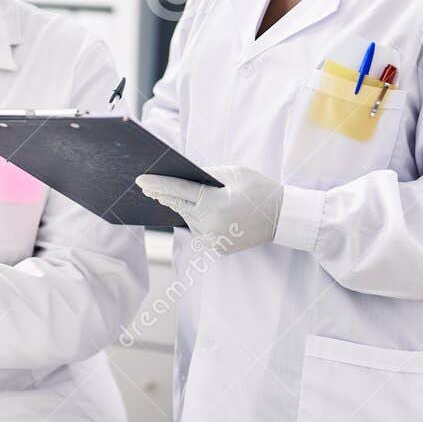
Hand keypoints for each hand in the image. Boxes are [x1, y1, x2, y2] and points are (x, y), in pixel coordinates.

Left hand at [134, 164, 282, 254]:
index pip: (179, 192)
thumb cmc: (260, 189)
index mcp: (216, 204)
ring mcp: (213, 240)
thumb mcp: (234, 173)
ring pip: (188, 219)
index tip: (140, 180)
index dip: (158, 185)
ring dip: (182, 206)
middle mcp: (211, 225)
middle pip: (179, 206)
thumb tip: (182, 175)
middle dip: (163, 195)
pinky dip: (195, 218)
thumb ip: (206, 174)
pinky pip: (199, 229)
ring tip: (170, 193)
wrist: (282, 218)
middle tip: (144, 185)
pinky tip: (193, 208)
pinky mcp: (217, 248)